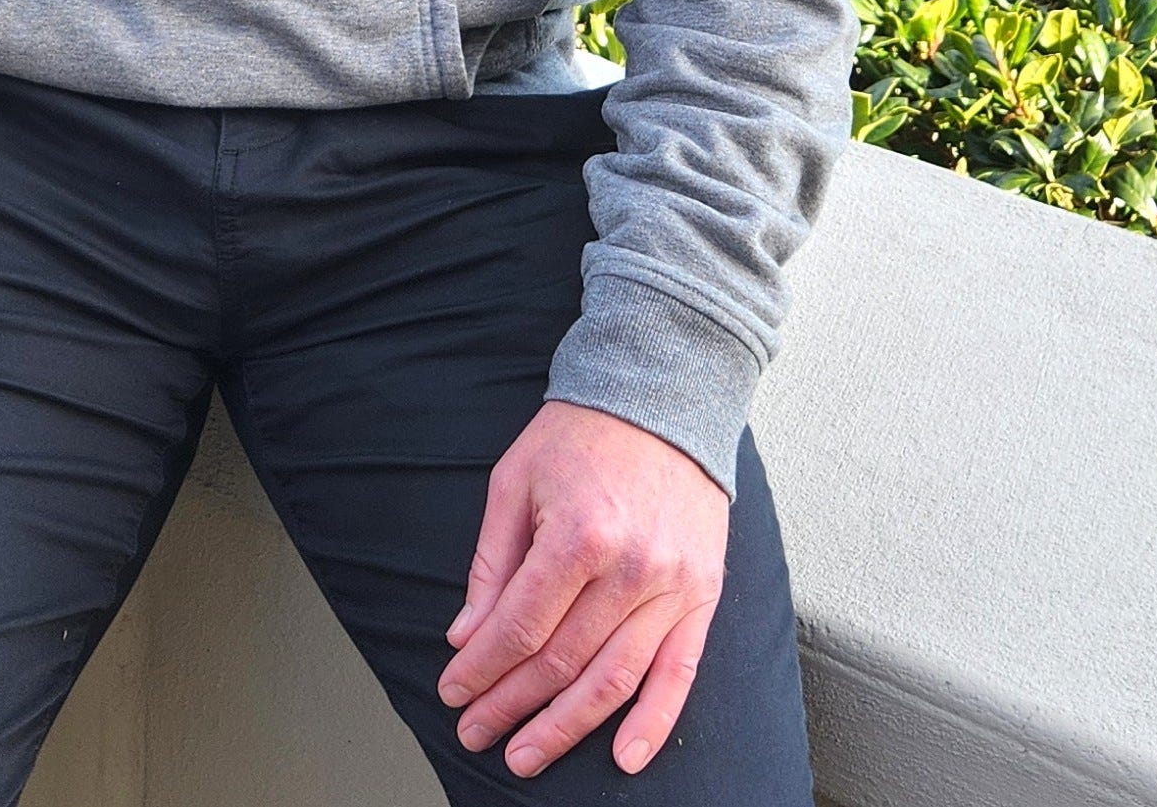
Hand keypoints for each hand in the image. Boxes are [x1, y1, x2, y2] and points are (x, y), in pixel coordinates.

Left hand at [437, 401, 728, 779]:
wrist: (662, 399)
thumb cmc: (580, 435)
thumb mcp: (514, 483)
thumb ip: (491, 565)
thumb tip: (467, 635)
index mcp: (578, 537)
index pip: (522, 627)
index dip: (482, 669)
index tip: (453, 691)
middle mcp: (631, 570)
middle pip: (562, 662)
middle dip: (511, 705)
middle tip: (475, 732)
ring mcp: (673, 587)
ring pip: (614, 680)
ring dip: (566, 727)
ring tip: (526, 754)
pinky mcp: (704, 596)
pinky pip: (679, 674)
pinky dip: (653, 724)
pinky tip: (622, 757)